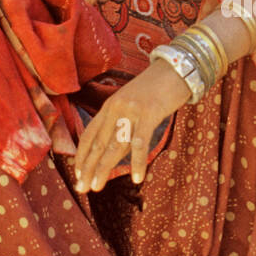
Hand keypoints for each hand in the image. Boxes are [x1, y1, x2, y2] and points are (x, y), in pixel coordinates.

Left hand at [72, 59, 190, 192]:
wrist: (177, 68)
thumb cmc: (157, 88)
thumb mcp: (132, 102)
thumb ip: (122, 121)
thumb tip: (115, 148)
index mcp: (110, 105)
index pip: (90, 134)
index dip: (82, 155)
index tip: (78, 174)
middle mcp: (116, 108)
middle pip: (98, 143)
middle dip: (88, 168)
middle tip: (82, 188)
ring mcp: (131, 111)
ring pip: (114, 145)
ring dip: (104, 168)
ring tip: (97, 187)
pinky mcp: (149, 114)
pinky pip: (140, 143)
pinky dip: (137, 162)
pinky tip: (136, 178)